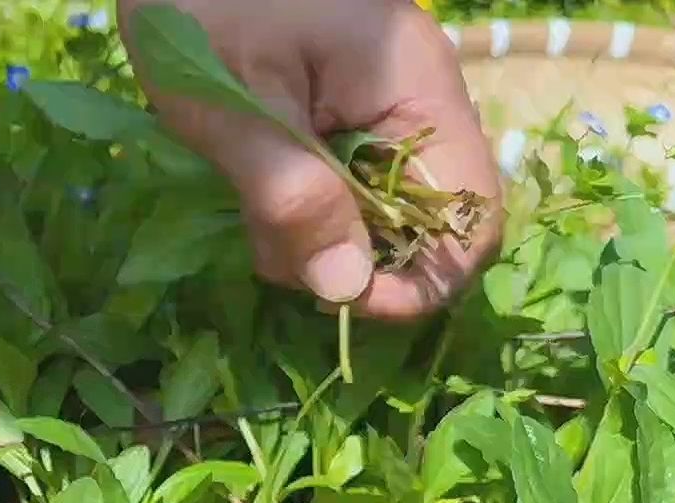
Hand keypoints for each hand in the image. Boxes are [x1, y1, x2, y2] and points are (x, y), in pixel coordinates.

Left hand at [119, 0, 501, 319]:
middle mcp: (419, 104)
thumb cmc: (203, 5)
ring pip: (377, 218)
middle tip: (269, 244)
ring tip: (249, 199)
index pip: (471, 219)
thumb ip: (291, 196)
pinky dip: (303, 208)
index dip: (418, 281)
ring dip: (316, 237)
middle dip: (351, 261)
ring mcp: (383, 112)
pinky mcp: (345, 119)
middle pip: (425, 229)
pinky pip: (346, 189)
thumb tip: (345, 289)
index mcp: (418, 90)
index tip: (337, 300)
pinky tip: (254, 184)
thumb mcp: (234, 107)